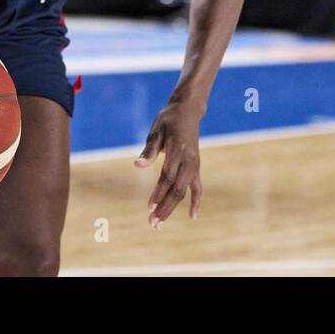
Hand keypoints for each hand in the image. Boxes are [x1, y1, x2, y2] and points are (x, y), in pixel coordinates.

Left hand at [134, 100, 203, 226]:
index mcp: (177, 149)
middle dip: (165, 207)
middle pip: (177, 188)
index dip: (158, 192)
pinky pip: (197, 187)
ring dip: (173, 207)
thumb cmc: (168, 119)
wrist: (188, 111)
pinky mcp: (196, 166)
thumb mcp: (156, 130)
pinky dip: (196, 201)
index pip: (167, 176)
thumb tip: (137, 165)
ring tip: (159, 222)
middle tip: (152, 223)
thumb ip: (149, 149)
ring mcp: (194, 164)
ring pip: (185, 191)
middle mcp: (188, 159)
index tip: (149, 207)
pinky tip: (192, 216)